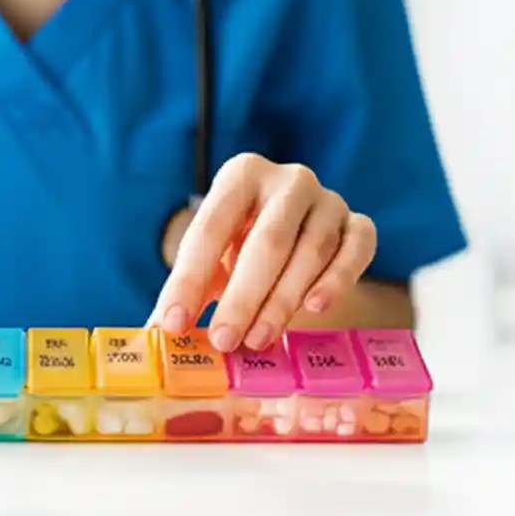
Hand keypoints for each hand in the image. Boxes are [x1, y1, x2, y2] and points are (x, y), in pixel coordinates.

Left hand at [151, 153, 376, 351]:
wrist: (294, 230)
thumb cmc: (241, 247)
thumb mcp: (210, 260)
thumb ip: (186, 291)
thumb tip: (155, 336)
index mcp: (241, 175)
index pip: (210, 228)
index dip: (189, 279)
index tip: (174, 323)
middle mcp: (289, 180)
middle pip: (267, 241)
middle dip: (242, 296)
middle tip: (223, 340)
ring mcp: (329, 200)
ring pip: (311, 250)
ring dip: (284, 300)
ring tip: (258, 339)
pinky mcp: (360, 223)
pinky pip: (356, 249)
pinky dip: (338, 278)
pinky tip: (315, 307)